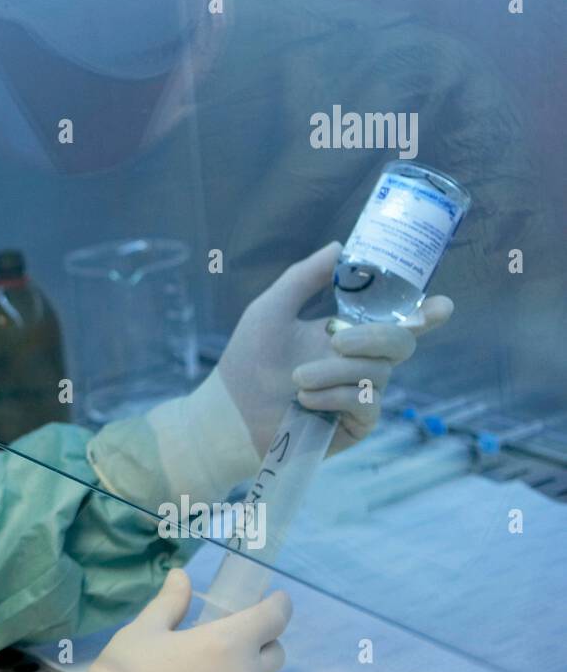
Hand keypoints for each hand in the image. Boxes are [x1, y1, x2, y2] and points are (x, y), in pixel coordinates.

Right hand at [82, 569, 290, 671]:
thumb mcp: (145, 630)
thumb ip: (171, 603)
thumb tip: (181, 577)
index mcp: (226, 644)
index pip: (274, 619)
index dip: (279, 604)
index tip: (276, 598)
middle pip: (277, 653)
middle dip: (265, 638)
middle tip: (240, 631)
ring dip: (255, 668)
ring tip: (223, 664)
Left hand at [217, 241, 452, 457]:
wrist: (229, 412)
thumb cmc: (247, 361)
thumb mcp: (272, 310)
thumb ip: (304, 278)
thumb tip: (340, 246)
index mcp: (347, 334)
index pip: (397, 321)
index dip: (425, 314)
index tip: (441, 305)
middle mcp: (360, 362)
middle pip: (400, 343)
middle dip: (372, 337)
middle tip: (335, 340)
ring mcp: (362, 395)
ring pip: (378, 373)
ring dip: (335, 372)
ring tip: (296, 379)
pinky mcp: (357, 425)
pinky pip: (366, 403)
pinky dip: (335, 397)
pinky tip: (305, 400)